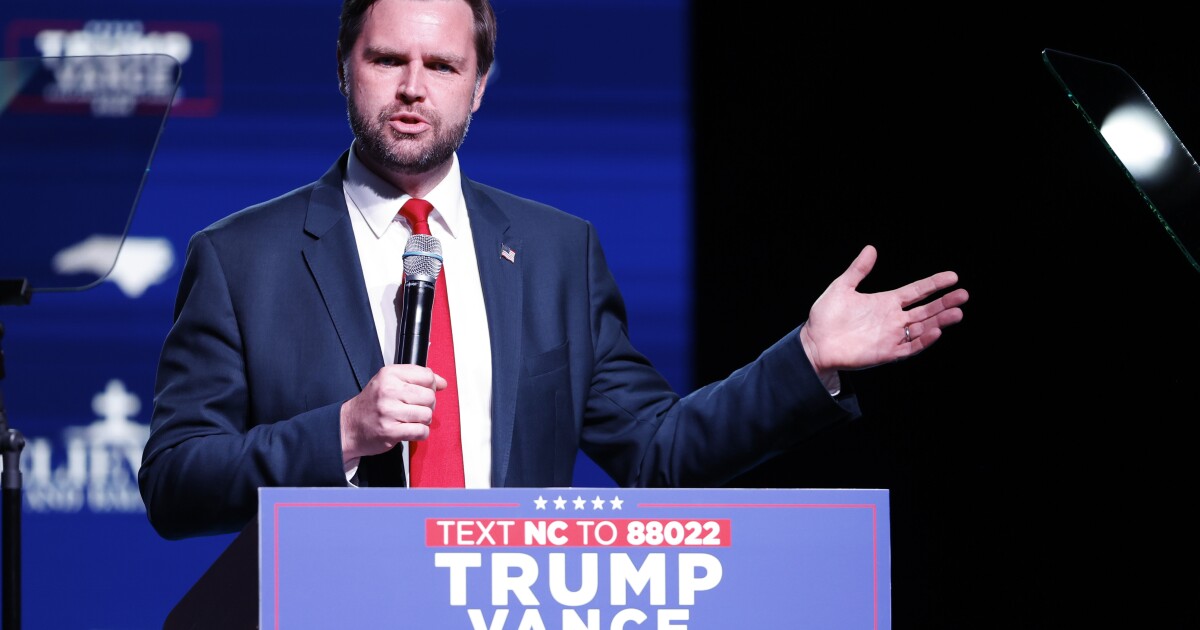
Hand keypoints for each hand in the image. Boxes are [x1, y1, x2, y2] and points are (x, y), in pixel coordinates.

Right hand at [339, 364, 447, 462]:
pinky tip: (410, 430)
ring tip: (410, 420)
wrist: (349, 426)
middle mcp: (388, 391)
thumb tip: (442, 382)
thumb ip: (417, 378)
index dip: (431, 386)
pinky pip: (422, 431)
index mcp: (389, 375)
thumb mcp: (389, 382)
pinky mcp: (391, 431)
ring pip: (427, 414)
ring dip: (423, 420)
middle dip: (427, 405)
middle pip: (430, 396)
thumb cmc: (372, 404)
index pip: (427, 376)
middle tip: (415, 408)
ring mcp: (389, 412)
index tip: (423, 391)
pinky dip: (420, 433)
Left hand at [799, 245, 967, 375]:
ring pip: (922, 327)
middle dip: (945, 302)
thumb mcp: (842, 288)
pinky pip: (909, 347)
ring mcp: (891, 336)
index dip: (934, 284)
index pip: (916, 291)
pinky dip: (923, 340)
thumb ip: (858, 270)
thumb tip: (871, 248)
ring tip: (957, 313)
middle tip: (964, 294)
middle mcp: (892, 319)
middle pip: (925, 309)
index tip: (953, 277)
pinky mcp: (886, 353)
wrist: (814, 343)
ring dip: (939, 320)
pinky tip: (934, 331)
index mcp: (885, 302)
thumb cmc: (825, 316)